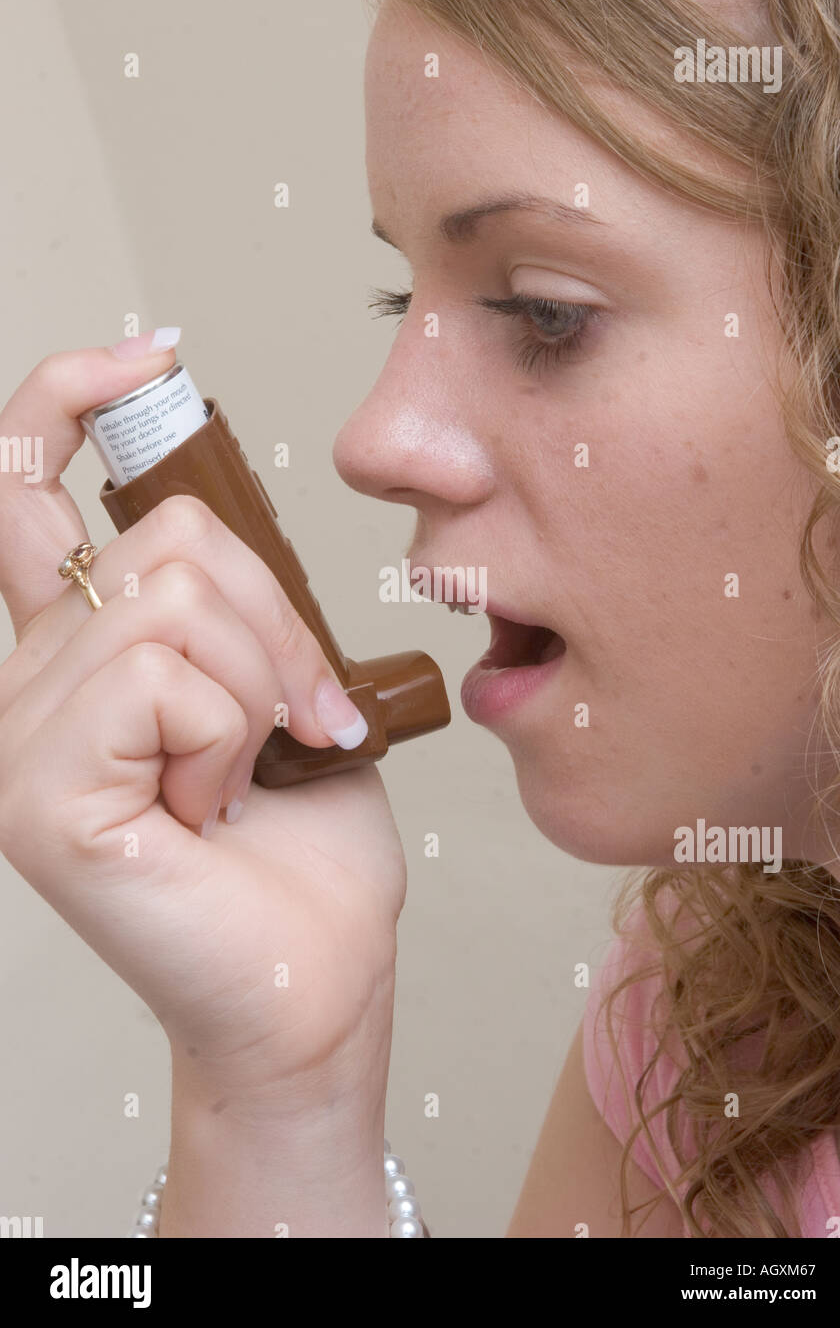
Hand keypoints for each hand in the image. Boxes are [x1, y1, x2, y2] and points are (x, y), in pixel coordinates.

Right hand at [0, 342, 405, 1116]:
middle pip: (167, 540)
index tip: (149, 357)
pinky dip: (231, 733)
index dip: (65, 400)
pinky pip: (165, 679)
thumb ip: (228, 601)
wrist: (314, 977)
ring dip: (262, 688)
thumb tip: (206, 517)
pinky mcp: (41, 793)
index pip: (24, 488)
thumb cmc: (304, 842)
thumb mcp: (278, 684)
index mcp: (80, 653)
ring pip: (176, 604)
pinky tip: (216, 808)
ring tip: (253, 774)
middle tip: (305, 717)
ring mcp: (20, 740)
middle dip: (277, 620)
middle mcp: (27, 684)